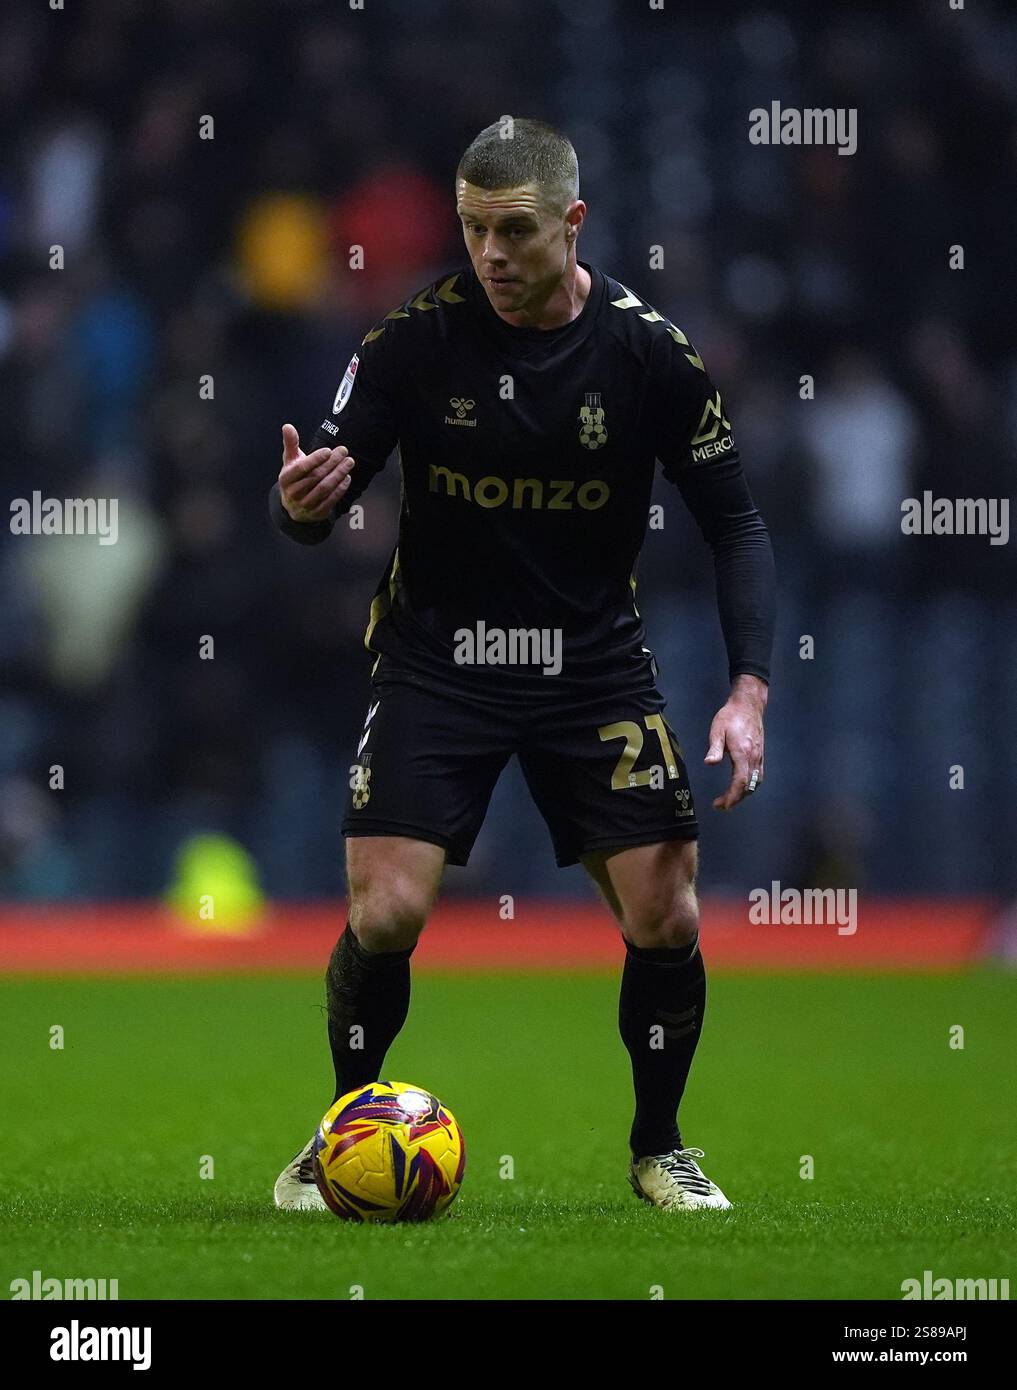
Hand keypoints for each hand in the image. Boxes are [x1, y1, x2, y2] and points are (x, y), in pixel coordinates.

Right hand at [278, 423, 354, 522]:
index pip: (301, 468)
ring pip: (324, 488)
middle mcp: (294, 493)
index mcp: (286, 479)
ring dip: (339, 474)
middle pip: (316, 476)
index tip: (329, 450)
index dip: (315, 459)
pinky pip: (331, 500)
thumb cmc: (294, 477)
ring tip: (349, 462)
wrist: (294, 506)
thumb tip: (287, 426)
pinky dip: (340, 488)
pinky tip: (347, 477)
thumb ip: (291, 444)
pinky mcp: (317, 513)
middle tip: (344, 452)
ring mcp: (305, 505)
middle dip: (332, 463)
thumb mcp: (290, 461)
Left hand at [704, 674, 767, 810]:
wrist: (748, 705)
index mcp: (743, 752)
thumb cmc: (730, 716)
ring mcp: (759, 756)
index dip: (731, 796)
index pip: (740, 781)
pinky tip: (742, 788)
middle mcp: (754, 757)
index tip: (721, 804)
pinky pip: (758, 776)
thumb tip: (709, 763)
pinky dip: (750, 786)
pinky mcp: (760, 755)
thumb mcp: (718, 730)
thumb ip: (714, 748)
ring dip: (743, 794)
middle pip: (748, 786)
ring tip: (730, 799)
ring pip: (755, 783)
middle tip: (721, 805)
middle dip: (735, 799)